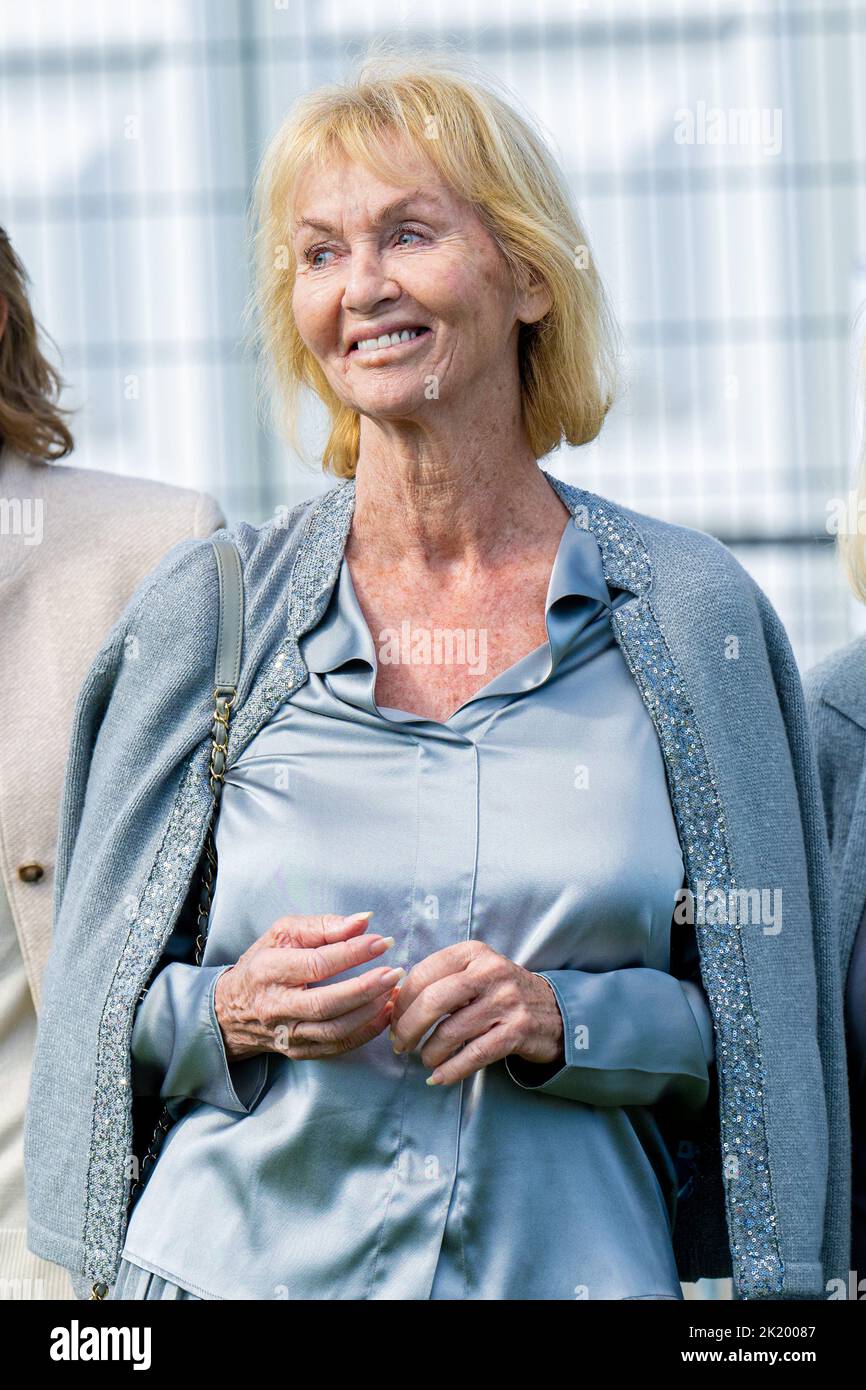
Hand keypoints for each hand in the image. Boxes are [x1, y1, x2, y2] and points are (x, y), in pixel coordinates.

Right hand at [214, 912, 403, 1062]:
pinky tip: (384, 1012)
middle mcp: (276, 1006)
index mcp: (268, 971)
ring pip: (334, 1031)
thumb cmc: (263, 964)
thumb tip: (363, 921)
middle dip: (366, 988)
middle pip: (326, 1003)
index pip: (316, 964)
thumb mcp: (283, 934)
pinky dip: (365, 1032)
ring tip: (393, 990)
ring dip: (370, 1012)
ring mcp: (287, 1034)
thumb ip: (323, 925)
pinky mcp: (298, 1052)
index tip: (383, 942)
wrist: (232, 1009)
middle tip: (395, 972)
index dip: (353, 953)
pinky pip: (337, 1047)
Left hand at [388, 941, 563, 1085]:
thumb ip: (439, 980)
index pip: (423, 973)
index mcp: (473, 952)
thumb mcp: (473, 972)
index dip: (401, 1001)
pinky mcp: (518, 1031)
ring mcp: (506, 1001)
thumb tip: (392, 1001)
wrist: (553, 1011)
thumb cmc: (499, 993)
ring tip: (424, 1059)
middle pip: (433, 1001)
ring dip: (429, 1052)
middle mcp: (490, 972)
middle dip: (408, 1027)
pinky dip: (451, 1070)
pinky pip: (474, 1055)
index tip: (393, 1020)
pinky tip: (438, 1076)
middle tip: (400, 1045)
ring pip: (451, 1032)